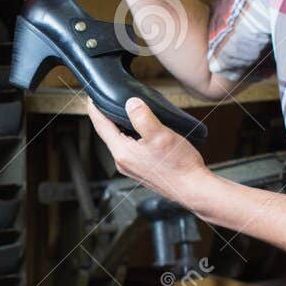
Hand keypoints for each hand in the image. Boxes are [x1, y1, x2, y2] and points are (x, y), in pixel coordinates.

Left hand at [86, 97, 208, 203]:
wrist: (193, 188)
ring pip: (119, 142)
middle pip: (108, 134)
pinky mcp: (140, 171)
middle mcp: (123, 162)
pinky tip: (140, 131)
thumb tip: (130, 103)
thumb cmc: (179, 165)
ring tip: (125, 112)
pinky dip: (130, 137)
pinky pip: (129, 149)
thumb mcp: (160, 134)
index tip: (92, 97)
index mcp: (122, 152)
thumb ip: (142, 117)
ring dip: (120, 127)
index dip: (95, 109)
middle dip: (107, 117)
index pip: (101, 126)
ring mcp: (131, 168)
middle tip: (108, 100)